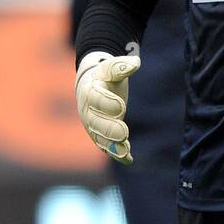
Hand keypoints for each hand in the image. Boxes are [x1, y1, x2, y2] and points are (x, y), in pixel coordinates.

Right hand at [75, 50, 140, 164]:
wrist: (90, 87)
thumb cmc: (104, 77)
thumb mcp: (110, 68)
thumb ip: (121, 66)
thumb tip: (135, 63)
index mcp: (90, 91)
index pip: (95, 98)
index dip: (106, 103)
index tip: (121, 107)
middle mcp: (88, 111)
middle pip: (95, 123)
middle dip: (109, 129)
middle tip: (123, 132)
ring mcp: (92, 126)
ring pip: (99, 138)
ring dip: (112, 146)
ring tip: (125, 150)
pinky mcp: (100, 136)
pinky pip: (107, 148)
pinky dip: (118, 155)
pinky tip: (129, 160)